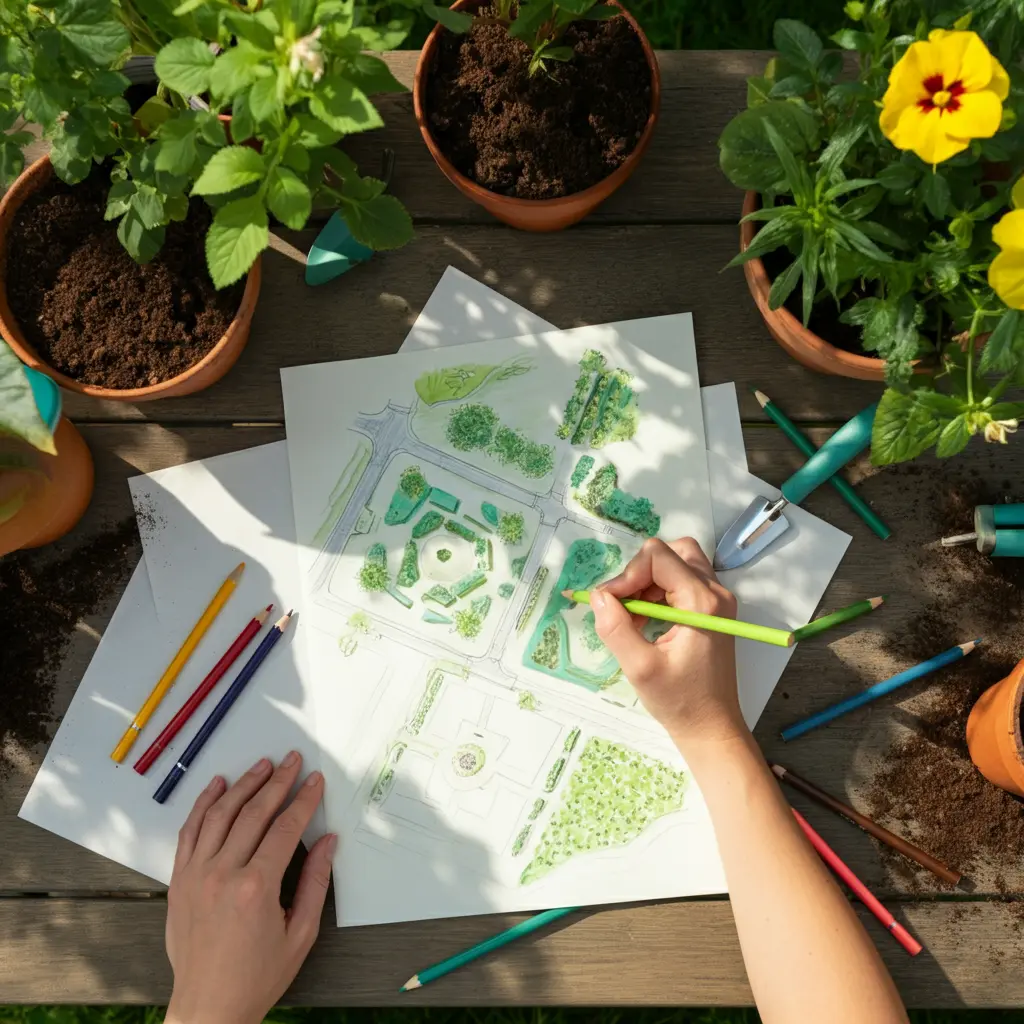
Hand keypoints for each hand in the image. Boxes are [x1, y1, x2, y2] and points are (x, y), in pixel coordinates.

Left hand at [164, 752, 334, 1023]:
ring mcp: (196, 875)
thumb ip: (315, 882)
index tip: (314, 781)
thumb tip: (328, 842)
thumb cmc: (256, 977)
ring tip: (261, 766)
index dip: (304, 800)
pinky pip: (190, 831)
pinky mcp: (179, 881)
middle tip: (292, 760)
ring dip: (243, 784)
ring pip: (221, 814)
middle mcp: (223, 874)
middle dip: (278, 782)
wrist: (209, 1007)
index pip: (286, 827)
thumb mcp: (300, 933)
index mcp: (256, 887)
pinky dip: (203, 804)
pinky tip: (217, 787)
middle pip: (254, 813)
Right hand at [590, 537, 746, 750]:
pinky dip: (657, 592)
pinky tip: (644, 621)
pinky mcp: (711, 610)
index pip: (658, 556)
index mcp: (702, 602)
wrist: (711, 727)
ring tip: (631, 616)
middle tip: (623, 604)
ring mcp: (717, 600)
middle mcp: (716, 593)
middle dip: (639, 572)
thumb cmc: (680, 701)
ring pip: (675, 563)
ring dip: (647, 582)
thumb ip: (616, 628)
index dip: (627, 574)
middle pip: (671, 552)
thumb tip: (598, 596)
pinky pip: (681, 582)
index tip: (610, 603)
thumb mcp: (640, 668)